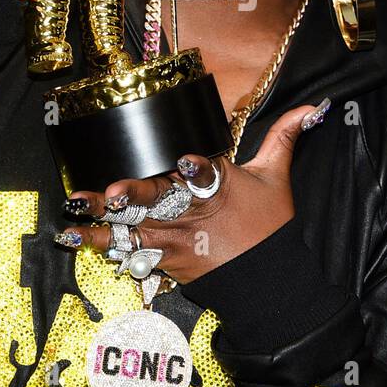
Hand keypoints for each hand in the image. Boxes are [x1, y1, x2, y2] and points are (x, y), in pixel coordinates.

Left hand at [55, 102, 328, 283]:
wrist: (269, 280)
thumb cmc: (270, 225)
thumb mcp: (277, 175)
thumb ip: (285, 135)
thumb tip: (313, 105)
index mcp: (217, 184)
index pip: (205, 172)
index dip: (193, 167)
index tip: (183, 161)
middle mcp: (192, 211)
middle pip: (159, 200)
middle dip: (134, 195)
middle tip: (110, 193)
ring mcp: (176, 238)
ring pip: (133, 226)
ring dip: (101, 222)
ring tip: (73, 215)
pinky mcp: (166, 260)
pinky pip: (128, 252)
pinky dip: (102, 246)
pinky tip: (74, 239)